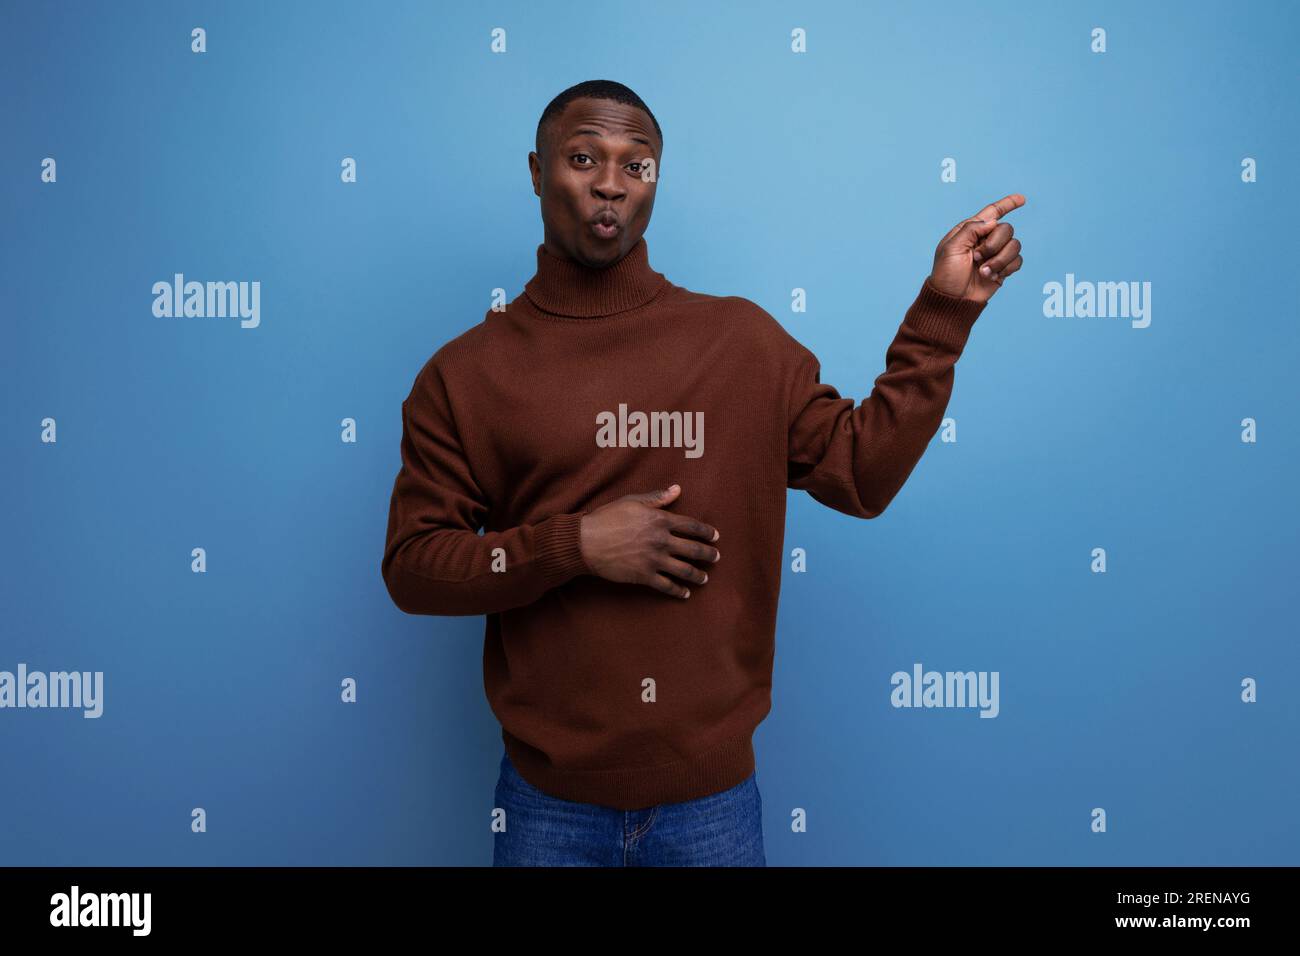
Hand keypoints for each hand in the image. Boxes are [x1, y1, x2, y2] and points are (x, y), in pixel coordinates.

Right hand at [578, 484, 719, 598]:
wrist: (586, 542)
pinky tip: (685, 593)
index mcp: (660, 520)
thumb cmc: (607, 518)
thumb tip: (677, 489)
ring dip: (698, 575)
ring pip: (684, 570)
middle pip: (693, 549)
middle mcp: (661, 540)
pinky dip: (678, 591)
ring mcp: (654, 560)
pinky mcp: (644, 576)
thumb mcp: (632, 502)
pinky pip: (667, 586)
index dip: (706, 532)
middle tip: (716, 558)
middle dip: (708, 555)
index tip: (715, 537)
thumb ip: (657, 497)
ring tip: (704, 578)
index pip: (691, 526)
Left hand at [929, 193, 1025, 304]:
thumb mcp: (951, 248)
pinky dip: (1005, 269)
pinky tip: (991, 277)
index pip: (992, 212)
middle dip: (994, 244)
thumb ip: (971, 229)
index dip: (1007, 204)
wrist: (953, 299)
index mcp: (971, 230)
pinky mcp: (1003, 268)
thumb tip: (993, 221)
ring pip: (1015, 245)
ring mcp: (995, 254)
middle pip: (1006, 229)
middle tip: (977, 258)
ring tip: (983, 272)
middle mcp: (985, 239)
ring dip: (999, 260)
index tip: (1021, 199)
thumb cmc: (946, 274)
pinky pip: (1018, 260)